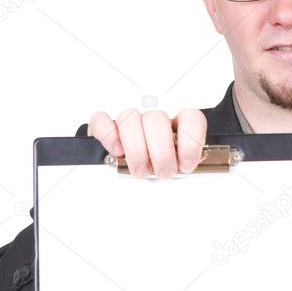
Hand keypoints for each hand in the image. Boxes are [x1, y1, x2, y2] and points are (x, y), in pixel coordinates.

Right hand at [87, 107, 206, 178]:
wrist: (130, 170)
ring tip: (141, 170)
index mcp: (175, 126)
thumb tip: (186, 170)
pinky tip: (117, 150)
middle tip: (163, 172)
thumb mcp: (174, 169)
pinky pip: (101, 119)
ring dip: (136, 149)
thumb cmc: (156, 169)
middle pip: (156, 119)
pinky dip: (109, 135)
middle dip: (161, 152)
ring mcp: (128, 120)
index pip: (190, 117)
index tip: (186, 164)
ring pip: (130, 117)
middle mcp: (153, 119)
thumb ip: (182, 165)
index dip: (190, 142)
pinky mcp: (104, 126)